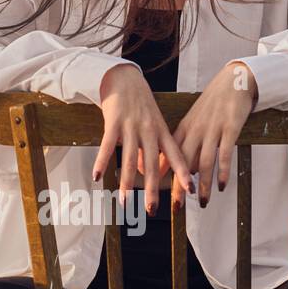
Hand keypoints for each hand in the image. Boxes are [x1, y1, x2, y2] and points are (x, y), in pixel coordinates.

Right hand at [96, 64, 194, 213]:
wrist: (125, 78)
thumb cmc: (140, 105)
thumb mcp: (152, 125)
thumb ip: (150, 149)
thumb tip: (144, 173)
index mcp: (162, 131)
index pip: (176, 155)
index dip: (183, 173)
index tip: (189, 190)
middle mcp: (149, 130)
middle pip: (152, 165)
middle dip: (152, 190)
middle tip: (152, 210)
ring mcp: (132, 126)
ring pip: (129, 159)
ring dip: (126, 183)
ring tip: (125, 202)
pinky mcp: (114, 122)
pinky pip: (108, 146)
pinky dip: (102, 162)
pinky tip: (98, 177)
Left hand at [171, 62, 257, 207]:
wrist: (233, 81)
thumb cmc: (212, 104)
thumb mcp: (193, 121)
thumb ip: (183, 143)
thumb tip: (171, 167)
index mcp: (183, 129)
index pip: (168, 156)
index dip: (161, 175)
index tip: (153, 193)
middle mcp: (195, 131)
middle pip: (182, 163)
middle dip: (177, 187)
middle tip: (174, 208)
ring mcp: (212, 130)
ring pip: (203, 162)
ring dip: (201, 185)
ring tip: (201, 203)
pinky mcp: (229, 128)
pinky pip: (224, 154)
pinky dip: (222, 171)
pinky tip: (221, 186)